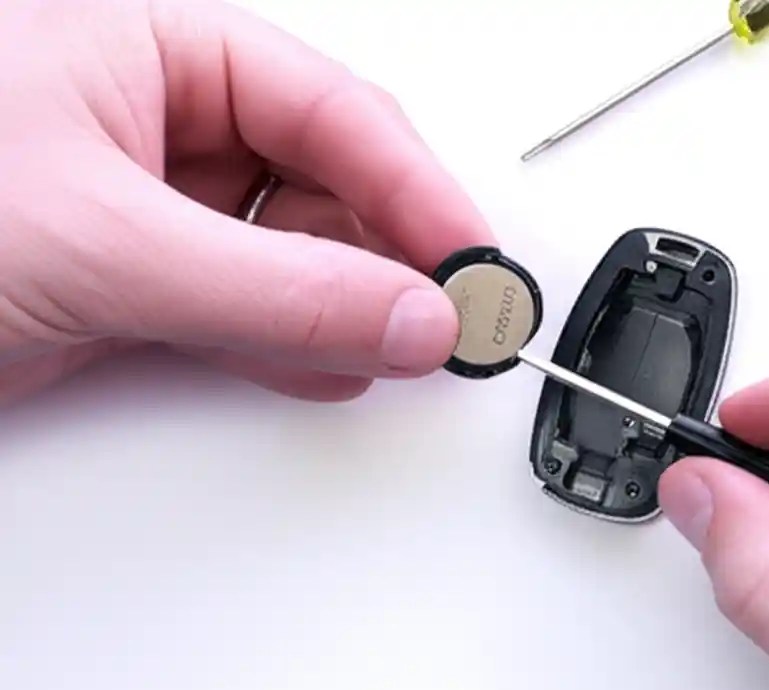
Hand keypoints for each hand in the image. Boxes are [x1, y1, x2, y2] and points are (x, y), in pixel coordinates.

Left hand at [0, 0, 489, 403]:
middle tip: (452, 314)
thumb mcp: (104, 240)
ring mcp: (152, 211)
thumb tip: (408, 314)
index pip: (331, 112)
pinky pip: (249, 315)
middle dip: (394, 252)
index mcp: (154, 51)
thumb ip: (273, 290)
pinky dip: (299, 347)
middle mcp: (162, 124)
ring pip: (298, 255)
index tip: (470, 261)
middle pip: (330, 181)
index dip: (414, 190)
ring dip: (354, 308)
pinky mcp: (136, 289)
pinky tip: (341, 365)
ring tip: (403, 349)